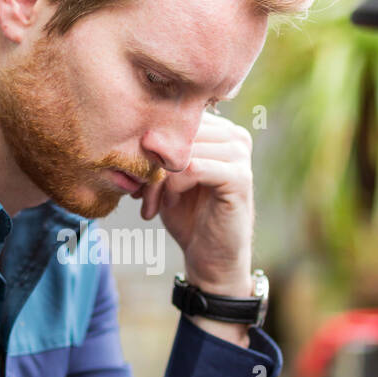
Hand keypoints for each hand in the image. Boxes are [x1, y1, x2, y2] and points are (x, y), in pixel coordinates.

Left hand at [139, 110, 254, 296]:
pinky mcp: (240, 177)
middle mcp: (234, 136)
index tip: (137, 177)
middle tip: (140, 193)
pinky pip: (193, 168)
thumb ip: (159, 151)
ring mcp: (240, 155)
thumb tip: (140, 131)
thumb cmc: (188, 215)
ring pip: (183, 150)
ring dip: (159, 179)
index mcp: (219, 129)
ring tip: (154, 203)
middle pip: (178, 133)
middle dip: (152, 163)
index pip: (175, 119)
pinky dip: (173, 187)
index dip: (151, 147)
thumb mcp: (167, 177)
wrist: (211, 257)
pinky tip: (169, 204)